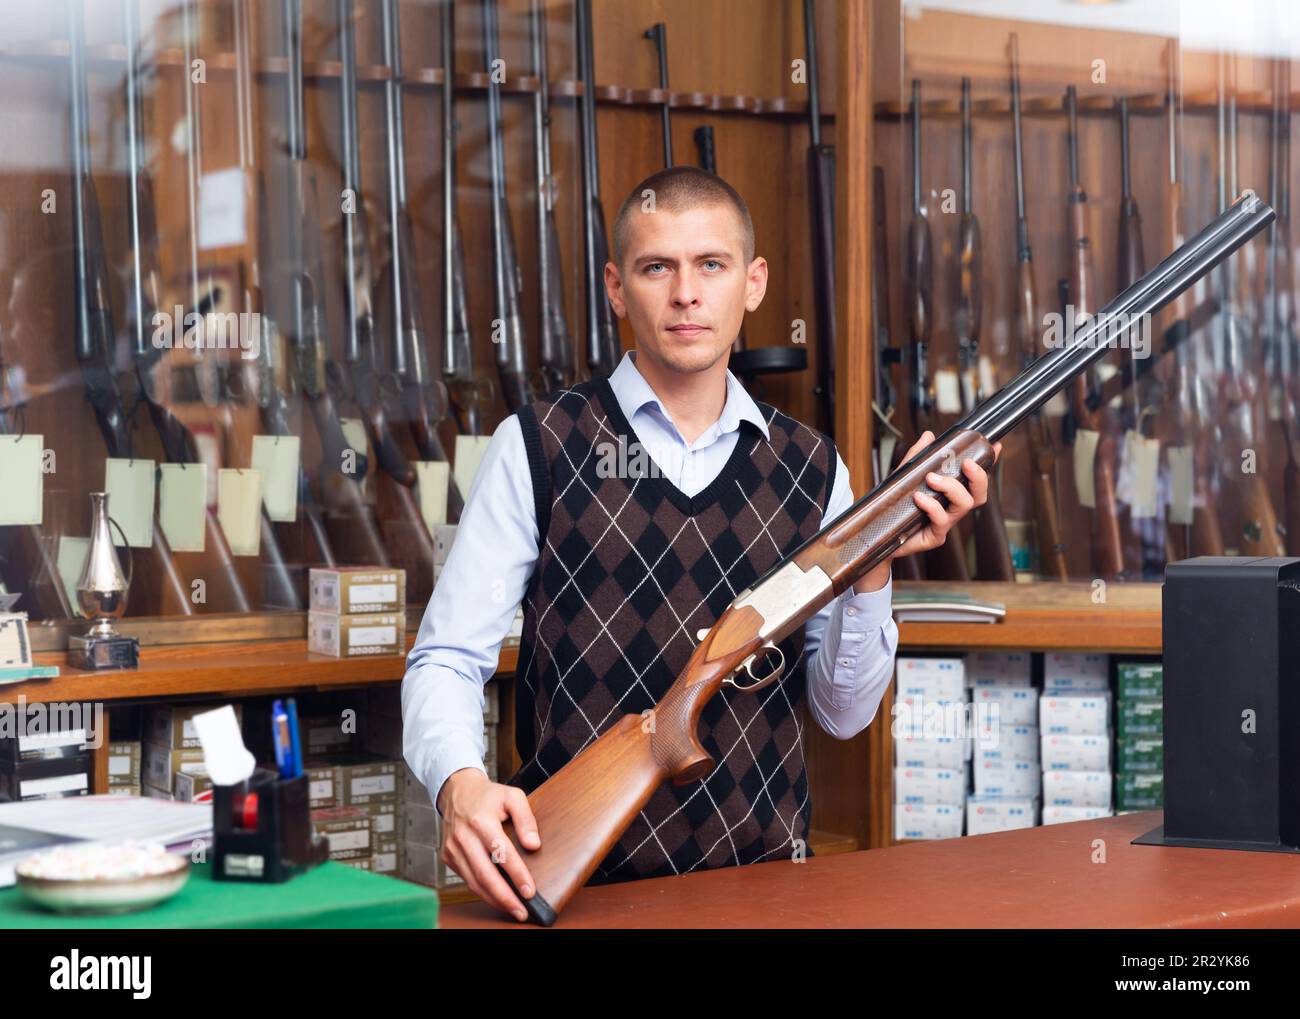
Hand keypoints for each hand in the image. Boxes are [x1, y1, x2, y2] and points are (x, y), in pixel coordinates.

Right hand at [437, 767, 540, 921]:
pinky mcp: (448, 856)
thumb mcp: (513, 797)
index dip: (517, 873)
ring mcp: (453, 848)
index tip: (529, 891)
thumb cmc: (488, 796)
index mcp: (481, 820)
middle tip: (522, 911)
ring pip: (473, 881)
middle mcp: (464, 836)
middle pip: (485, 874)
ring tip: (512, 909)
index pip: (501, 852)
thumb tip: (534, 845)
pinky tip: (496, 897)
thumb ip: (526, 819)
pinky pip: (466, 878)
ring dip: (493, 899)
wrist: (457, 791)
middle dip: (504, 896)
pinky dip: (482, 890)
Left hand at [892, 430, 1001, 560]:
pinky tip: (919, 498)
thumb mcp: (904, 476)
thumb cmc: (897, 506)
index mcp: (950, 494)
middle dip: (979, 477)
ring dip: (951, 487)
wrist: (878, 534)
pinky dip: (932, 506)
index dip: (988, 463)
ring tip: (931, 478)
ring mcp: (946, 523)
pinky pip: (941, 521)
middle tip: (966, 463)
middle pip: (979, 495)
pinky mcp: (935, 537)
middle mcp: (952, 508)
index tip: (995, 446)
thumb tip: (929, 436)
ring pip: (964, 505)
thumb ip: (917, 456)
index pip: (974, 478)